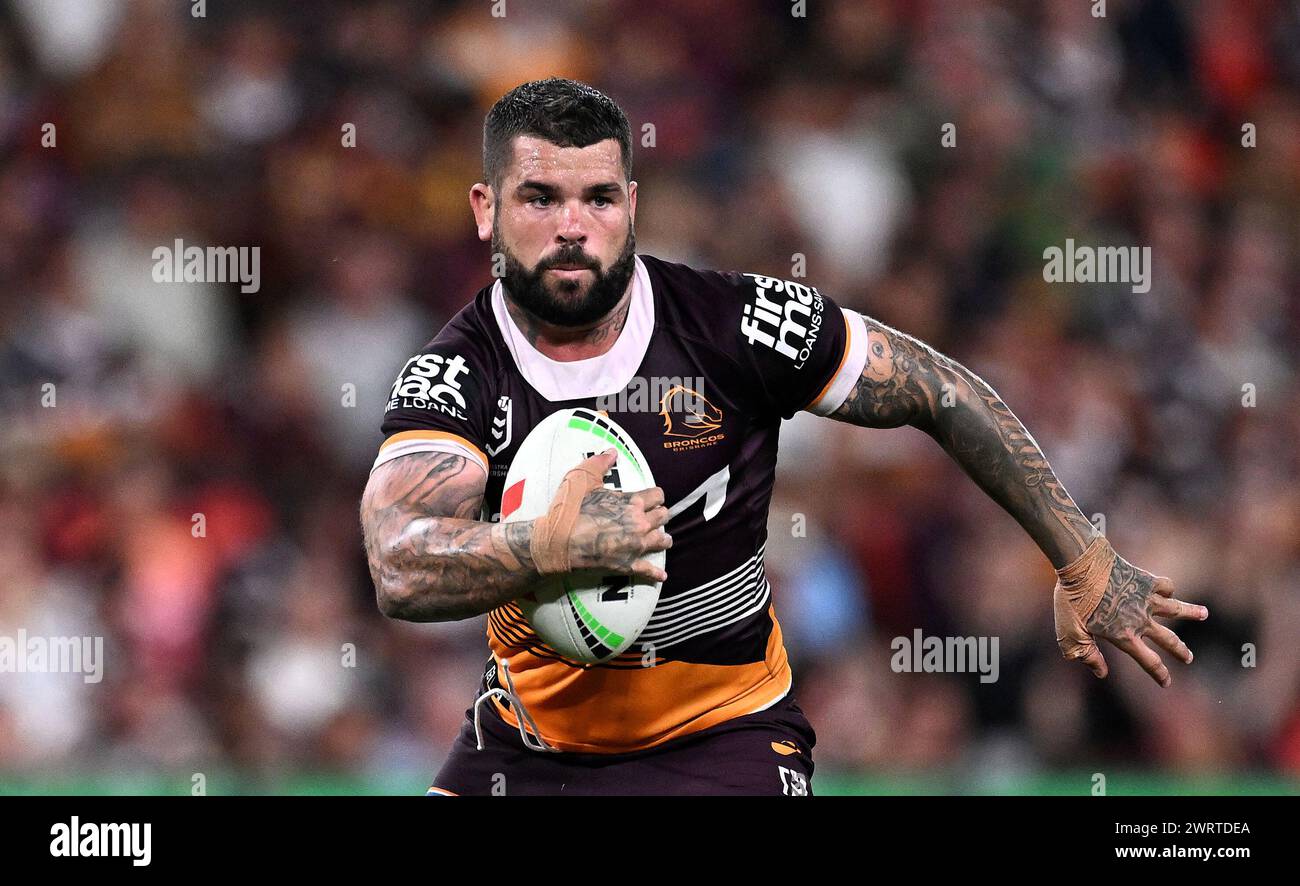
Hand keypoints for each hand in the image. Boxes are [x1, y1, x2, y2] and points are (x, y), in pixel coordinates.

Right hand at [532, 449, 671, 583]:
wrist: (557, 542)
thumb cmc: (568, 510)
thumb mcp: (581, 478)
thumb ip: (599, 463)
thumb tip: (612, 452)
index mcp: (632, 502)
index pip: (658, 495)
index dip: (654, 496)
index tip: (650, 498)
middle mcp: (639, 524)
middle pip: (663, 517)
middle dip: (660, 514)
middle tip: (654, 516)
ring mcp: (634, 546)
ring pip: (662, 541)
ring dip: (662, 538)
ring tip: (661, 538)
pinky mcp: (627, 565)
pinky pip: (648, 570)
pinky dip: (655, 574)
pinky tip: (662, 576)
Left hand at [1054, 536, 1208, 686]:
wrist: (1082, 565)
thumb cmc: (1072, 600)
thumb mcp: (1070, 634)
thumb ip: (1086, 655)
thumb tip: (1101, 673)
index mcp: (1124, 636)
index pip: (1148, 661)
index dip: (1159, 674)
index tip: (1166, 683)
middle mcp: (1141, 620)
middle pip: (1168, 640)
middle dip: (1180, 651)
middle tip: (1189, 658)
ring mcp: (1147, 600)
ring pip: (1176, 610)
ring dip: (1191, 613)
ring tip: (1204, 614)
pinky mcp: (1147, 580)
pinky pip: (1166, 586)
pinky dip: (1168, 588)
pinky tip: (1169, 589)